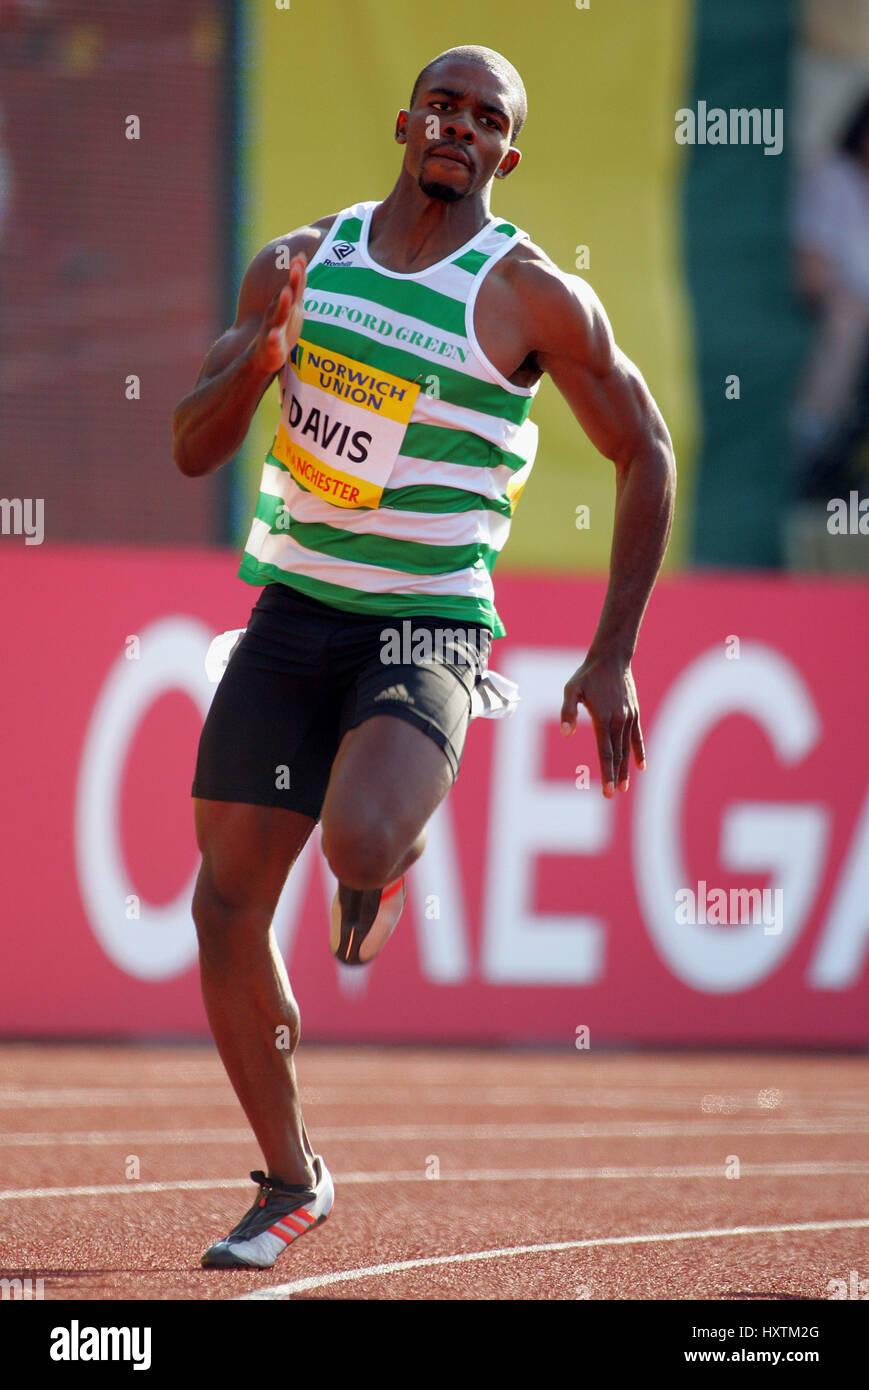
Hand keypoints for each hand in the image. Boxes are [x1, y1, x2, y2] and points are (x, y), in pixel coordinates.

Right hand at [252, 254, 306, 376]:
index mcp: (284, 305)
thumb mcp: (292, 308)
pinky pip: (272, 342)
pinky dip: (273, 338)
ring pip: (278, 315)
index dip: (297, 271)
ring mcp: (272, 328)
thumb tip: (302, 265)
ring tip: (287, 292)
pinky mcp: (271, 347)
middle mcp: (276, 313)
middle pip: (285, 295)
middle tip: (297, 265)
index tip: (301, 254)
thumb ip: (297, 289)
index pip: (293, 285)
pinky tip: (274, 334)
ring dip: (282, 304)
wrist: (262, 357)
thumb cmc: (281, 329)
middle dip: (292, 281)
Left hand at [560, 652, 644, 796]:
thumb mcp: (571, 689)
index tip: (607, 791)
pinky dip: (639, 752)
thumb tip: (565, 734)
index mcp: (603, 718)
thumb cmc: (587, 675)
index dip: (606, 773)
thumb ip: (567, 712)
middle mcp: (619, 721)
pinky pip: (637, 737)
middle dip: (615, 776)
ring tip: (624, 787)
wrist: (611, 658)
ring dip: (626, 768)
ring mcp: (629, 717)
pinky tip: (641, 767)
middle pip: (617, 755)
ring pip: (627, 749)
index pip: (605, 753)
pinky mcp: (634, 713)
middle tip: (613, 794)